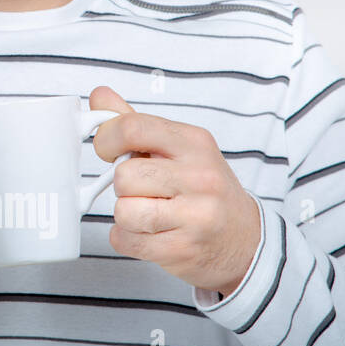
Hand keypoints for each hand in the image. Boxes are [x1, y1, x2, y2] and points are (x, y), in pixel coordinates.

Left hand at [89, 86, 260, 297]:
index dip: (106, 139)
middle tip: (142, 190)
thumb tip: (98, 96)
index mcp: (194, 143)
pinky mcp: (184, 249)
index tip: (108, 151)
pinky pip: (125, 240)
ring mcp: (196, 216)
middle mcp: (200, 177)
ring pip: (123, 210)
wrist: (246, 240)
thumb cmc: (203, 189)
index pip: (132, 127)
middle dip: (122, 185)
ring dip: (125, 215)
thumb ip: (135, 123)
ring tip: (148, 213)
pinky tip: (151, 234)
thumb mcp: (179, 148)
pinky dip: (127, 239)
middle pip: (124, 175)